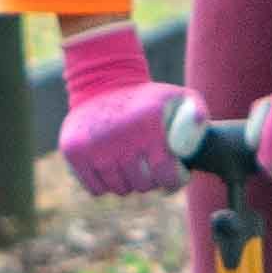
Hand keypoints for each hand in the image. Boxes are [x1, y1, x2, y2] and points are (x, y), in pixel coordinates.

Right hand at [55, 23, 185, 194]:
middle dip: (151, 179)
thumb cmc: (147, 99)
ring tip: (130, 162)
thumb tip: (192, 143)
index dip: (174, 181)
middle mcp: (120, 137)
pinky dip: (105, 183)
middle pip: (143, 185)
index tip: (175, 174)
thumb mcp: (178, 98)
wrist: (102, 83)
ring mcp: (94, 146)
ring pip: (119, 190)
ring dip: (128, 182)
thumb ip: (197, 116)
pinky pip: (96, 189)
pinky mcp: (74, 152)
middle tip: (150, 164)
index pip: (166, 176)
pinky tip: (110, 165)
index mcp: (149, 125)